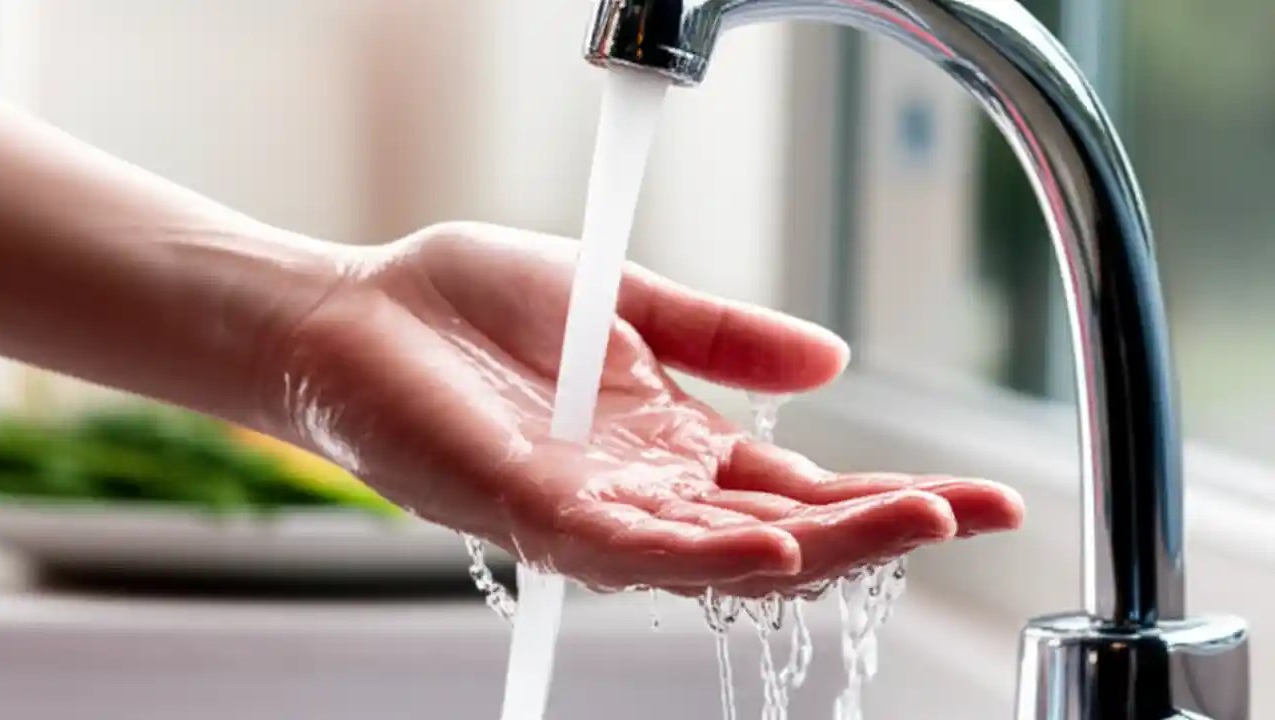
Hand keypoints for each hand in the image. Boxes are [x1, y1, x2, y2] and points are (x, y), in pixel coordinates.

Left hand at [265, 222, 1023, 595]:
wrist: (358, 313)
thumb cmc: (472, 309)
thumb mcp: (624, 305)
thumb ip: (722, 334)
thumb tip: (834, 356)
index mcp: (672, 446)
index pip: (799, 484)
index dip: (886, 491)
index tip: (977, 492)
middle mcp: (647, 494)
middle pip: (784, 530)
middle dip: (882, 528)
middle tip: (977, 514)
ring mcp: (596, 512)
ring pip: (725, 553)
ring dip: (821, 546)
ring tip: (912, 524)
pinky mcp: (536, 512)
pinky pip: (635, 549)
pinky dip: (711, 552)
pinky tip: (781, 548)